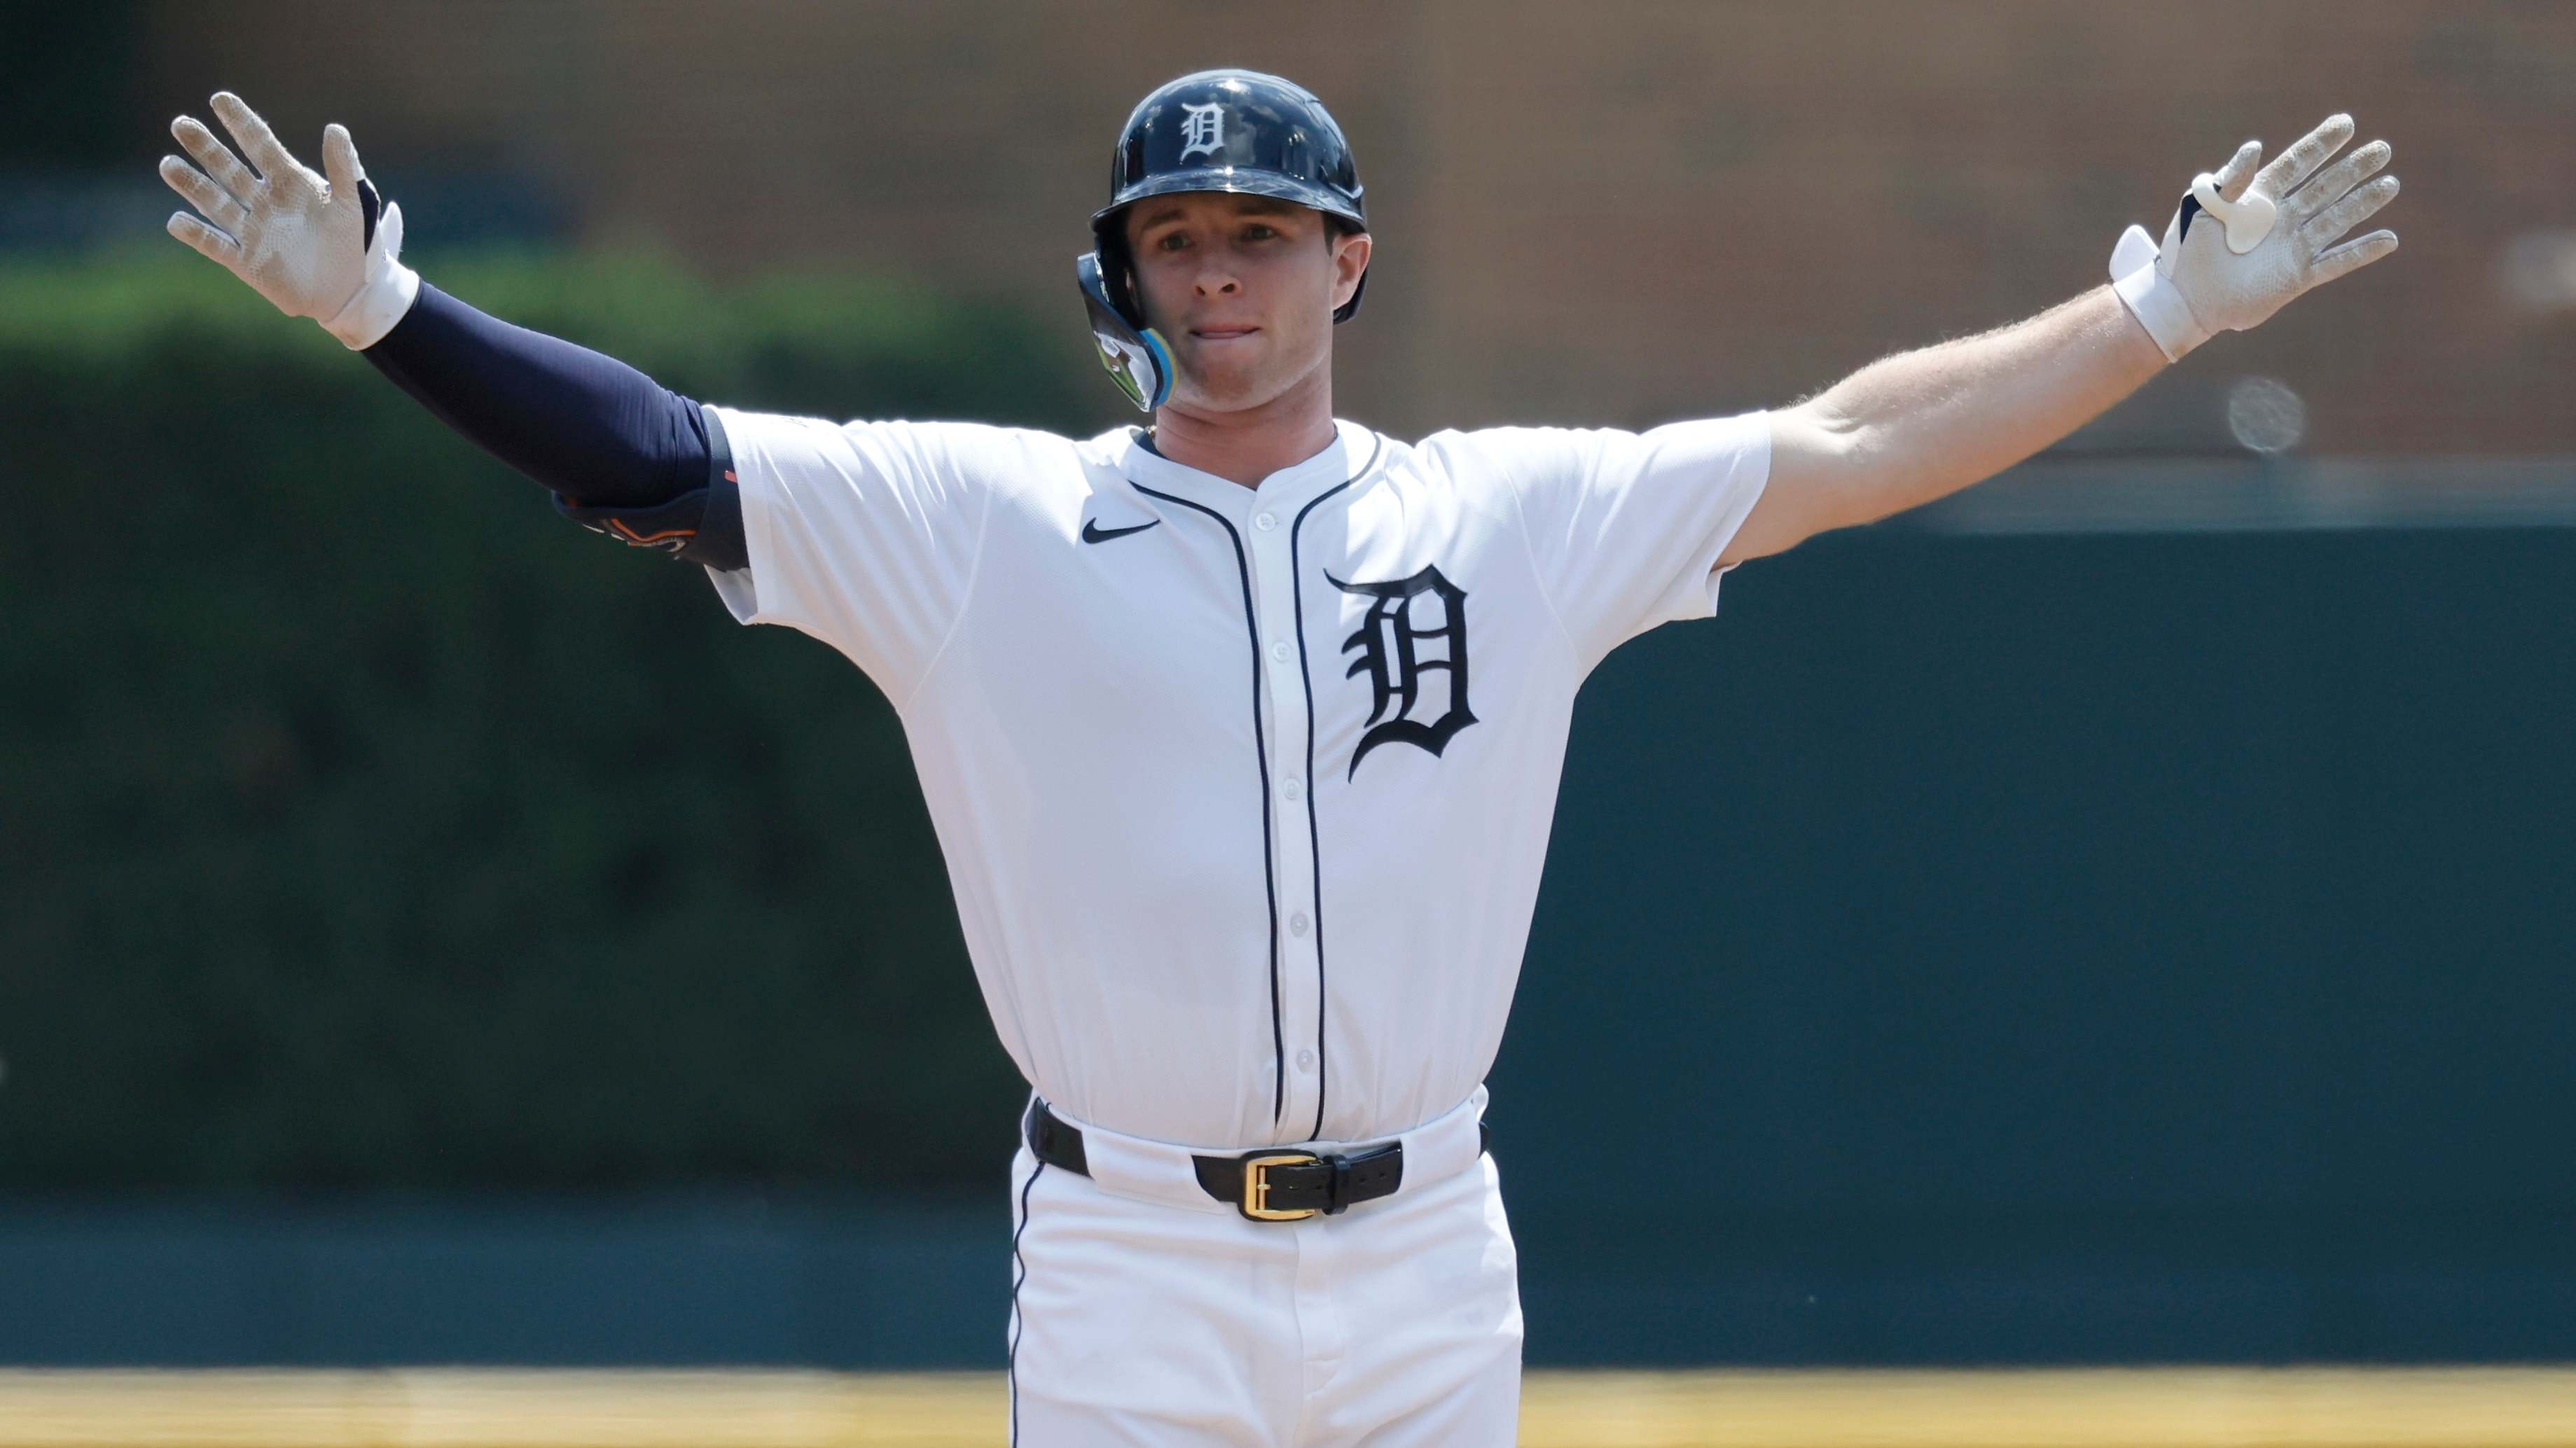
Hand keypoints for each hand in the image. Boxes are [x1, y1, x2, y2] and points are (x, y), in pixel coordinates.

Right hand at [159, 92, 418, 348]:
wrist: (352, 291)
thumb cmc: (355, 244)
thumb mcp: (354, 204)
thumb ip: (344, 168)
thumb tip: (335, 128)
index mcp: (291, 183)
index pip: (262, 146)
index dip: (242, 123)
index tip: (220, 99)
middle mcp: (265, 202)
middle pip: (229, 170)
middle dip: (206, 148)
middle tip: (182, 124)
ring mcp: (253, 231)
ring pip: (216, 203)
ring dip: (192, 185)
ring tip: (168, 165)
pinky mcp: (246, 262)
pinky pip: (216, 246)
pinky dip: (197, 235)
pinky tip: (177, 221)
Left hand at [2109, 114, 2400, 361]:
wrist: (2186, 298)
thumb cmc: (2190, 250)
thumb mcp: (2203, 208)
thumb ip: (2231, 179)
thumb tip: (2255, 146)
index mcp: (2260, 197)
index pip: (2297, 163)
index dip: (2320, 144)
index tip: (2346, 123)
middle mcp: (2283, 218)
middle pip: (2324, 187)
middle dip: (2353, 169)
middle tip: (2382, 149)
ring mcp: (2292, 247)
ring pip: (2336, 220)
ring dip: (2363, 203)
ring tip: (2390, 184)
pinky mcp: (2297, 277)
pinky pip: (2335, 262)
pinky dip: (2361, 251)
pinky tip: (2389, 239)